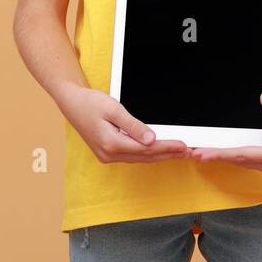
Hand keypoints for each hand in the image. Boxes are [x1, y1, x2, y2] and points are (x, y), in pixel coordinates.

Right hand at [56, 84, 191, 163]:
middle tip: (189, 151)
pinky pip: (133, 156)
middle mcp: (109, 154)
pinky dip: (148, 154)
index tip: (183, 145)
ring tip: (179, 152)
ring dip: (160, 155)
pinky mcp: (108, 154)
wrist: (72, 104)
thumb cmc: (91, 103)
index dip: (167, 147)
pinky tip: (160, 151)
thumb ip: (133, 126)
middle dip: (168, 154)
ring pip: (140, 159)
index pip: (146, 148)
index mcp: (111, 143)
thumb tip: (151, 139)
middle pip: (145, 157)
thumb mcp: (114, 109)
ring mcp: (107, 156)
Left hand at [191, 94, 261, 175]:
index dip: (220, 154)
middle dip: (214, 157)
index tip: (202, 154)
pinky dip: (234, 159)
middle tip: (192, 153)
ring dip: (222, 159)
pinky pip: (248, 163)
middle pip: (237, 161)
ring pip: (241, 164)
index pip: (241, 155)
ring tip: (202, 155)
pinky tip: (224, 155)